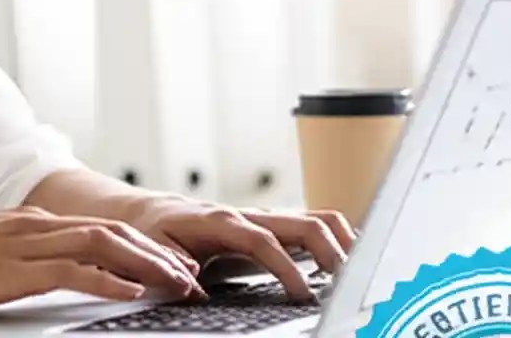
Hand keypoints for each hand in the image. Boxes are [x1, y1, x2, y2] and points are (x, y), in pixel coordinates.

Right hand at [0, 206, 207, 321]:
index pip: (100, 228)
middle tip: (192, 277)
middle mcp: (32, 226)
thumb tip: (58, 275)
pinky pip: (70, 272)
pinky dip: (107, 280)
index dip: (143, 246)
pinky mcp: (9, 270)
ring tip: (177, 283)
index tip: (174, 265)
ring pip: (101, 246)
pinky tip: (131, 292)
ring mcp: (22, 244)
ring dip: (146, 265)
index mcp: (29, 223)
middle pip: (112, 232)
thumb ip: (24, 261)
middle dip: (158, 254)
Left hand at [124, 196, 355, 301]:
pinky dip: (334, 240)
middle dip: (331, 251)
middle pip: (304, 223)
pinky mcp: (270, 226)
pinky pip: (310, 226)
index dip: (287, 269)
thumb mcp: (153, 250)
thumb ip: (170, 266)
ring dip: (340, 242)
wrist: (153, 213)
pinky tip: (347, 262)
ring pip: (315, 219)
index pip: (266, 242)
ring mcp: (263, 219)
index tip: (304, 296)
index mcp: (222, 222)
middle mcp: (249, 216)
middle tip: (345, 285)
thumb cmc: (155, 232)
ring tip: (357, 273)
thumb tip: (191, 281)